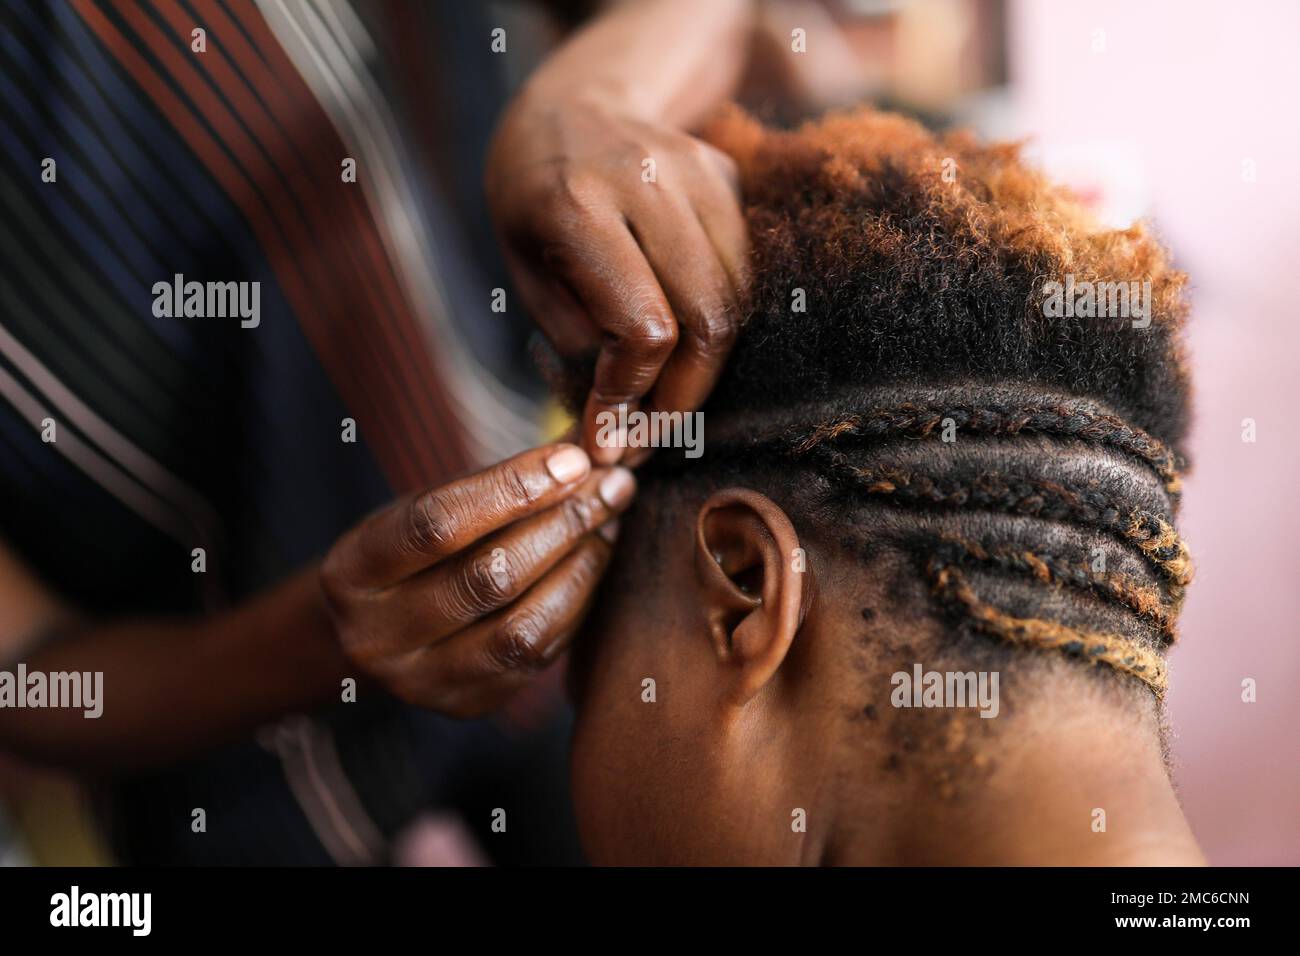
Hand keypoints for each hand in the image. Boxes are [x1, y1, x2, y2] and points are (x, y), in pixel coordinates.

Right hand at [319, 444, 633, 716]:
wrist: (376, 634)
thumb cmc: (411, 553)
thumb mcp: (426, 506)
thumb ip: (495, 481)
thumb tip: (585, 443)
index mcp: (352, 572)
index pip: (438, 524)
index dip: (513, 487)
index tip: (573, 458)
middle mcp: (377, 636)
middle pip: (489, 578)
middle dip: (564, 523)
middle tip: (612, 485)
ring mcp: (419, 683)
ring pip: (520, 629)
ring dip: (579, 569)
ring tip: (609, 524)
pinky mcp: (465, 707)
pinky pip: (537, 659)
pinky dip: (574, 605)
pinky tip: (592, 565)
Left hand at [487, 90, 748, 464]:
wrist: (570, 105)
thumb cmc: (533, 200)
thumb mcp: (525, 272)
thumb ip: (576, 342)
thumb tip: (623, 420)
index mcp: (576, 206)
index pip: (643, 327)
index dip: (634, 393)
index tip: (611, 430)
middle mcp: (645, 181)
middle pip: (708, 317)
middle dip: (686, 394)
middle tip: (656, 433)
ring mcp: (695, 172)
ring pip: (737, 298)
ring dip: (710, 366)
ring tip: (669, 398)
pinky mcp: (724, 175)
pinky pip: (741, 269)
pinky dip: (720, 318)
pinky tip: (683, 337)